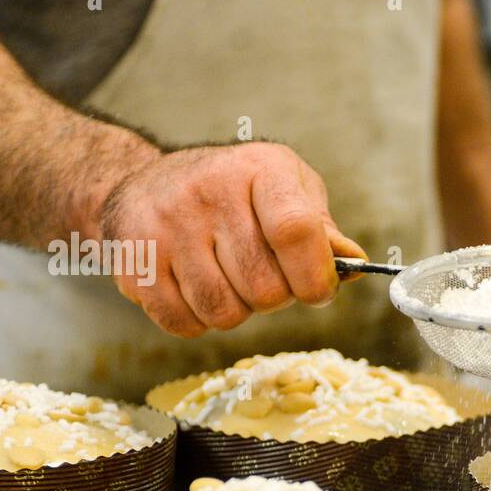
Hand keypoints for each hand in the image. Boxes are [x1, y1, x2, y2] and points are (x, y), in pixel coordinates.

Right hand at [99, 143, 366, 336]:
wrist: (142, 184)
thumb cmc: (234, 192)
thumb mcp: (287, 189)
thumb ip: (322, 231)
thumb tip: (355, 266)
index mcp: (260, 168)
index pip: (295, 231)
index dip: (315, 276)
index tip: (318, 290)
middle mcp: (209, 190)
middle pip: (263, 287)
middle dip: (275, 297)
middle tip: (264, 277)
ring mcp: (167, 224)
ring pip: (223, 311)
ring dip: (236, 311)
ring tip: (229, 280)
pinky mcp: (135, 258)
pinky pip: (181, 322)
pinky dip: (197, 321)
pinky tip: (196, 290)